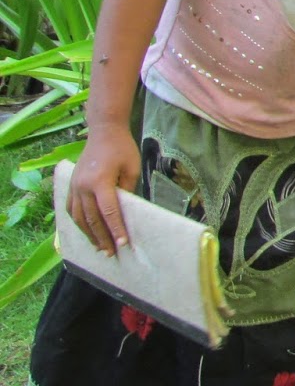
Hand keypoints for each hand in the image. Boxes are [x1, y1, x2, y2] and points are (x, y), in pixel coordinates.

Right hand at [68, 126, 141, 254]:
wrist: (103, 131)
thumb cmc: (122, 148)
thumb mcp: (132, 168)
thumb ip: (128, 191)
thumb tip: (127, 213)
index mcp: (100, 181)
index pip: (109, 212)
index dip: (116, 229)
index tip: (123, 244)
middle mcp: (83, 186)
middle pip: (92, 219)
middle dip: (102, 238)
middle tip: (111, 253)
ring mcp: (74, 186)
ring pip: (79, 218)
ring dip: (89, 234)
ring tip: (99, 247)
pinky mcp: (71, 185)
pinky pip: (71, 209)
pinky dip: (78, 223)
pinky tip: (86, 231)